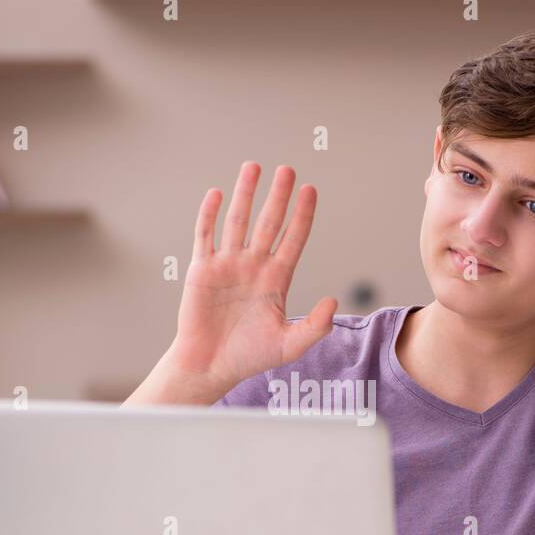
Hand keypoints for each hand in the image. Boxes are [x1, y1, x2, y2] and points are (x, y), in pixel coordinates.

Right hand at [166, 161, 337, 391]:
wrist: (210, 367)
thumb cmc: (248, 357)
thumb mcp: (290, 345)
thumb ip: (315, 326)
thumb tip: (333, 301)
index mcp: (276, 279)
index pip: (293, 239)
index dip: (302, 215)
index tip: (310, 190)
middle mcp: (253, 266)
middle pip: (268, 222)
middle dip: (278, 196)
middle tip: (288, 170)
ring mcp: (227, 265)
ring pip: (238, 221)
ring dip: (245, 194)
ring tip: (254, 167)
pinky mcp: (201, 270)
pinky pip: (205, 236)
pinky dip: (210, 214)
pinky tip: (217, 194)